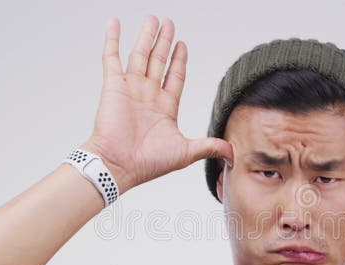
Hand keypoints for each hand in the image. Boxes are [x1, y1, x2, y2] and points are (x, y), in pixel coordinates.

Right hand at [80, 15, 232, 194]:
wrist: (119, 166)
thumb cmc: (147, 163)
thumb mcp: (186, 152)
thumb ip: (209, 146)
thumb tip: (232, 152)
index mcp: (165, 107)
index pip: (175, 76)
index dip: (179, 60)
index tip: (183, 45)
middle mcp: (148, 95)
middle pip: (159, 61)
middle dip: (165, 42)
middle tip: (169, 24)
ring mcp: (130, 89)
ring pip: (140, 55)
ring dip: (147, 36)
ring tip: (153, 19)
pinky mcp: (113, 86)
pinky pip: (112, 57)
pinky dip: (112, 39)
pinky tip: (115, 23)